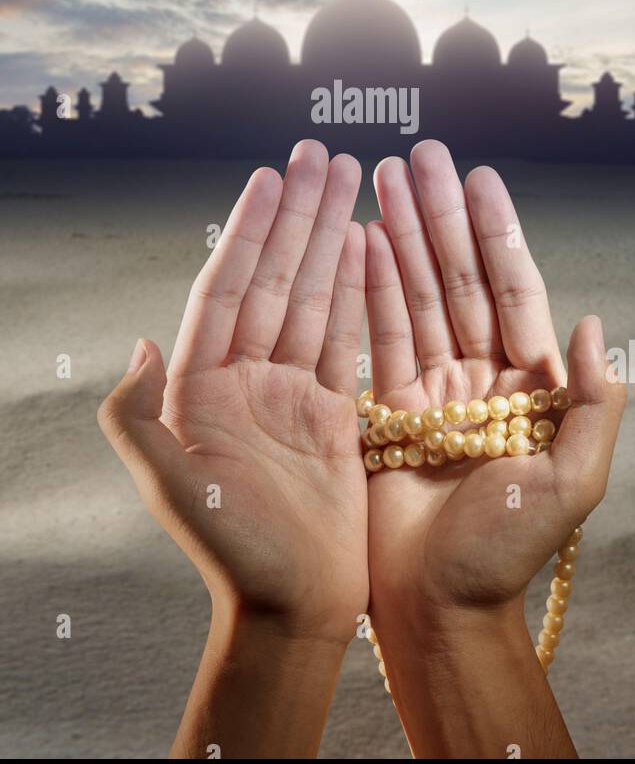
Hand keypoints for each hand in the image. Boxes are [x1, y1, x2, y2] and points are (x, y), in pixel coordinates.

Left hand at [98, 141, 367, 645]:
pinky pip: (346, 335)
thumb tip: (140, 344)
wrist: (292, 608)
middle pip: (274, 277)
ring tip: (351, 180)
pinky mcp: (334, 410)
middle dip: (297, 214)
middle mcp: (245, 377)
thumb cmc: (232, 555)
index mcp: (202, 386)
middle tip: (322, 154)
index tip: (268, 176)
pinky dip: (357, 288)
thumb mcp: (174, 488)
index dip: (248, 230)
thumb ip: (139, 418)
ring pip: (313, 296)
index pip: (227, 288)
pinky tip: (366, 244)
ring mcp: (291, 391)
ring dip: (329, 237)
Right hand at [365, 140, 625, 622]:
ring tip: (378, 178)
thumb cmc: (506, 553)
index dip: (495, 232)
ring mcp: (429, 390)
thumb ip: (593, 405)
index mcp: (529, 387)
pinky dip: (364, 287)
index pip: (512, 290)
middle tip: (417, 155)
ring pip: (413, 296)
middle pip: (457, 278)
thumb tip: (593, 327)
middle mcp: (479, 377)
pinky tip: (355, 241)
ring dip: (398, 236)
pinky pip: (375, 336)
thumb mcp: (571, 483)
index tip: (477, 175)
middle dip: (437, 215)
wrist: (436, 607)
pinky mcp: (385, 409)